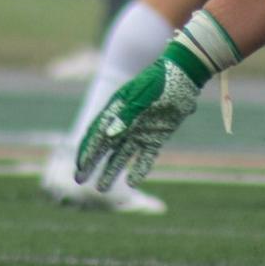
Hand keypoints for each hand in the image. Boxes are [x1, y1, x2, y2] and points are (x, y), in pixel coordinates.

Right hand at [75, 53, 200, 191]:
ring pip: (122, 155)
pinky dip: (139, 169)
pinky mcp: (157, 137)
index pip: (97, 133)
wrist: (184, 77)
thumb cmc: (160, 83)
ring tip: (101, 188)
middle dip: (92, 163)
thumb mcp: (143, 97)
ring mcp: (141, 131)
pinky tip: (132, 183)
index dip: (87, 150)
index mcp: (117, 109)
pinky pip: (145, 157)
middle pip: (105, 147)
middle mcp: (125, 123)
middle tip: (80, 180)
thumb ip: (126, 116)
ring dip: (111, 171)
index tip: (80, 166)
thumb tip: (108, 136)